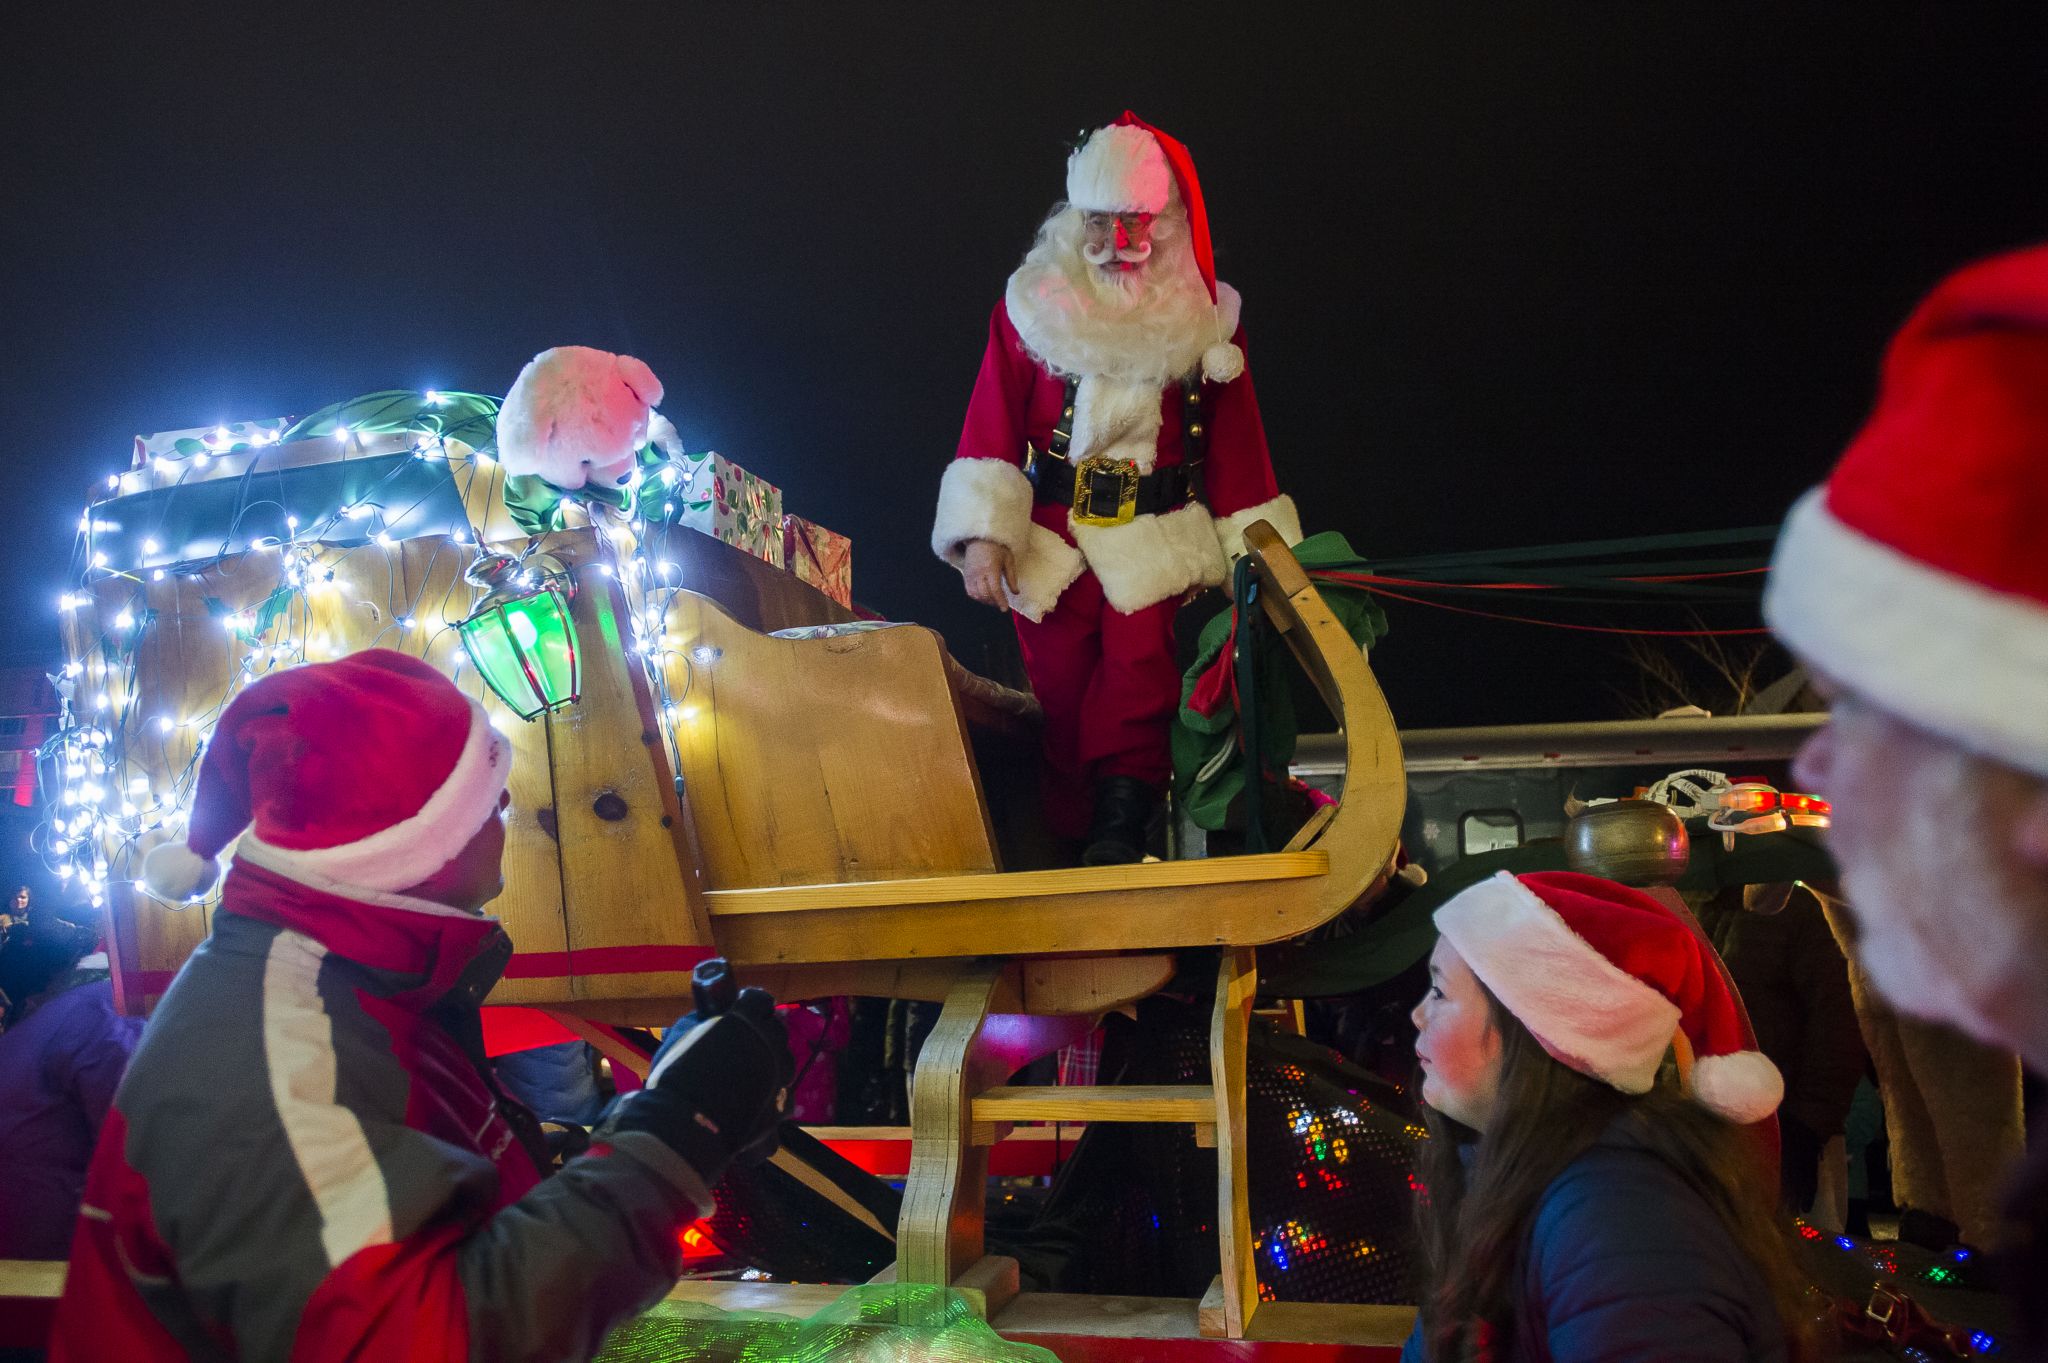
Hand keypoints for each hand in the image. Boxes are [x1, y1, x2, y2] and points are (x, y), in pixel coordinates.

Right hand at [596, 988, 792, 1184]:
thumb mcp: (681, 1035)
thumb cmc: (675, 1076)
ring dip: (771, 1067)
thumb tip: (708, 1019)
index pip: (760, 1000)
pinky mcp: (780, 1109)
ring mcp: (779, 1077)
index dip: (751, 1006)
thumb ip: (702, 1022)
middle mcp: (770, 1044)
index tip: (741, 1012)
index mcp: (747, 1020)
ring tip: (747, 1080)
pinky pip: (783, 1100)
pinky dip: (772, 1102)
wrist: (682, 1126)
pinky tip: (756, 1106)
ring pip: (784, 1065)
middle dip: (762, 1034)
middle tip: (740, 1047)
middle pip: (776, 1030)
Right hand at [961, 539, 1015, 611]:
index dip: (1000, 601)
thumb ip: (1011, 577)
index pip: (995, 590)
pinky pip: (969, 591)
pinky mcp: (965, 575)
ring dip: (985, 601)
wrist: (980, 538)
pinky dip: (977, 597)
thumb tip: (1015, 592)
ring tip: (994, 601)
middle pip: (985, 594)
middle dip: (994, 602)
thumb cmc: (996, 547)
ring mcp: (970, 574)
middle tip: (1001, 604)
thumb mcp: (1008, 559)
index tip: (1005, 608)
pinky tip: (984, 596)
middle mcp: (979, 573)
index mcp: (991, 568)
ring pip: (976, 595)